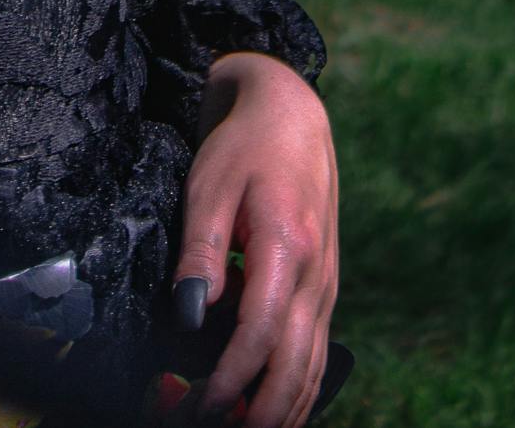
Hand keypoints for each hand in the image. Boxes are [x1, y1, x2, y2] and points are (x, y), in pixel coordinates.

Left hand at [171, 50, 338, 427]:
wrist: (292, 117)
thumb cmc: (244, 148)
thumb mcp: (209, 186)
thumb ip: (199, 251)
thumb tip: (188, 315)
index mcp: (287, 247)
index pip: (262, 333)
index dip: (233, 376)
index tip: (203, 405)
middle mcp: (317, 275)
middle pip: (295, 364)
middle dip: (260, 410)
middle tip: (215, 426)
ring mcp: (327, 286)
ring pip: (312, 367)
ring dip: (282, 408)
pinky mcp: (324, 290)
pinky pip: (317, 352)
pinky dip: (299, 388)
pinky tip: (275, 410)